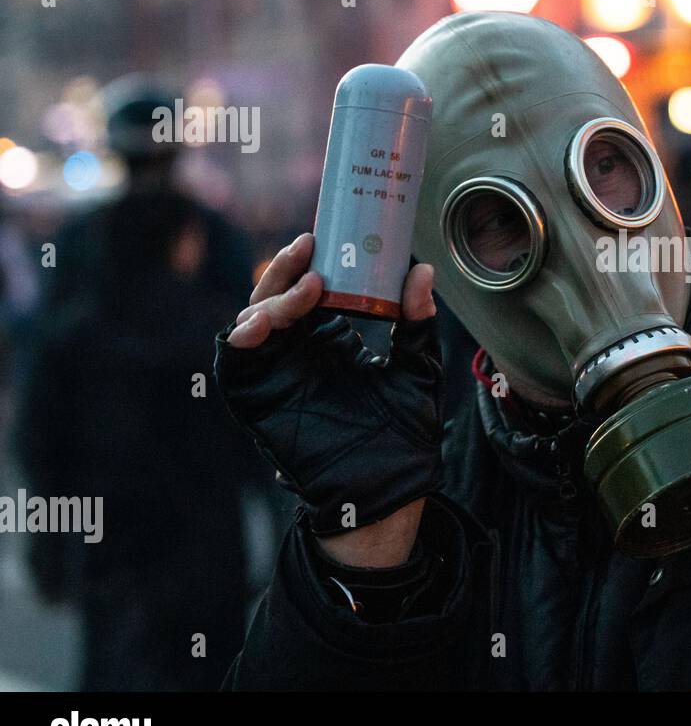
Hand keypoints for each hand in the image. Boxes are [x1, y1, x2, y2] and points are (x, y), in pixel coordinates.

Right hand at [215, 234, 440, 539]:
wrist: (390, 487)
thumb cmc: (404, 431)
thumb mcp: (417, 366)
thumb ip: (416, 321)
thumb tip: (421, 271)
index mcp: (329, 338)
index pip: (306, 288)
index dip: (306, 261)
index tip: (320, 237)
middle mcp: (297, 352)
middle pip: (274, 297)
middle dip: (285, 269)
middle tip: (308, 249)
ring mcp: (274, 375)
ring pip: (250, 322)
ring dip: (267, 299)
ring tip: (300, 290)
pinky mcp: (257, 402)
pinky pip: (234, 366)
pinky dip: (238, 340)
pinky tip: (258, 326)